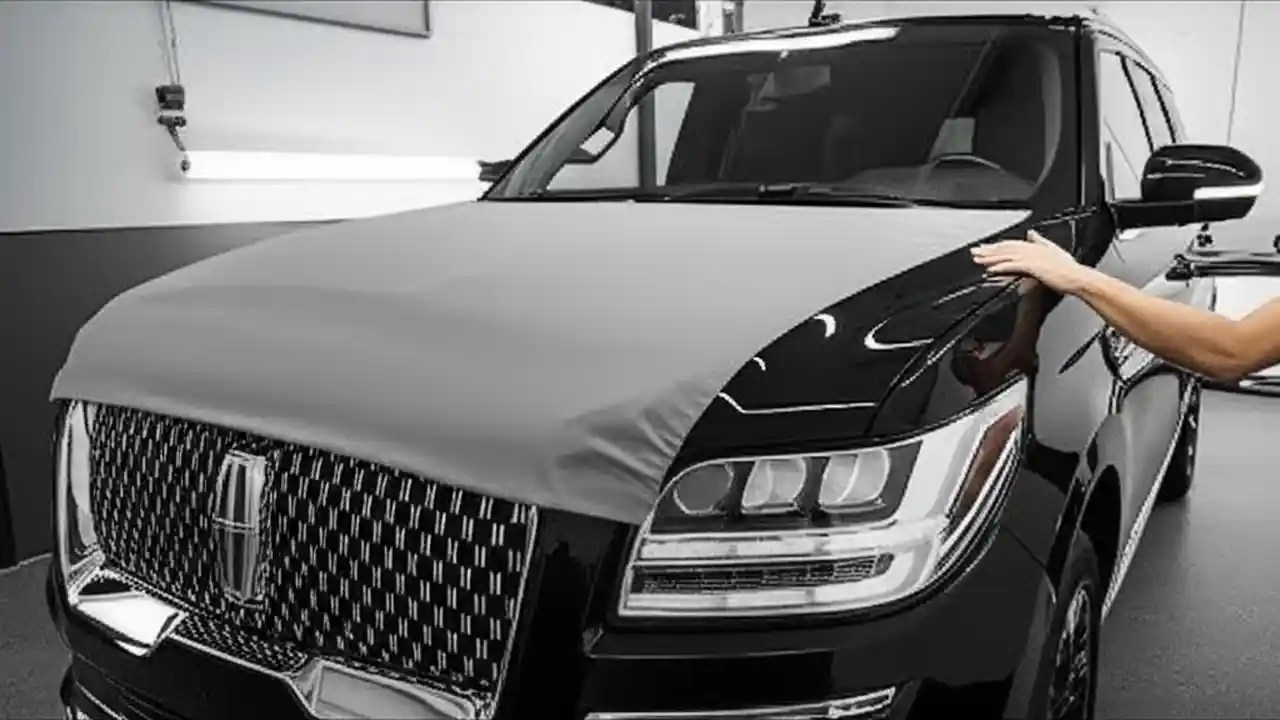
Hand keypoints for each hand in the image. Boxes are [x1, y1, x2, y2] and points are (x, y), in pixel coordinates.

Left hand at [970, 230, 1092, 295]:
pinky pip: (1013, 266)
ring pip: (1006, 255)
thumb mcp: (1053, 249)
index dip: (997, 245)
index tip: (985, 247)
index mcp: (1035, 246)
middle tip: (974, 251)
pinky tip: (990, 269)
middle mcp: (1032, 249)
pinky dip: (1000, 266)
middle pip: (1005, 248)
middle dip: (988, 250)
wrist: (1077, 278)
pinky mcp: (1033, 266)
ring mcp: (1032, 257)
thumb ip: (1040, 240)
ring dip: (990, 257)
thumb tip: (1031, 233)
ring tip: (977, 259)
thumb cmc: (1068, 269)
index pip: (1011, 244)